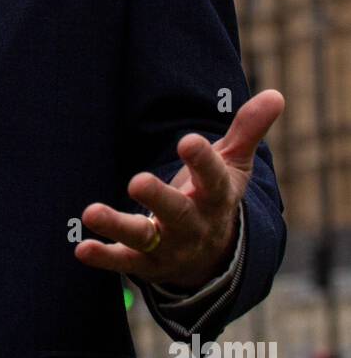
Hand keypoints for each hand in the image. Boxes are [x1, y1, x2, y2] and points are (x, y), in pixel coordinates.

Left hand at [75, 89, 284, 290]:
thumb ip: (247, 130)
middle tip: (137, 180)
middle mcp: (192, 224)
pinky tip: (81, 247)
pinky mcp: (145, 263)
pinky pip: (123, 261)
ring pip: (143, 238)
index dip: (203, 161)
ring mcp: (168, 246)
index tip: (189, 140)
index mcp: (215, 197)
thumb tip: (276, 95)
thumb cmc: (216, 196)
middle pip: (177, 213)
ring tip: (90, 212)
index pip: (213, 179)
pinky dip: (103, 256)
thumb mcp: (235, 164)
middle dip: (159, 199)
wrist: (212, 258)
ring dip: (117, 226)